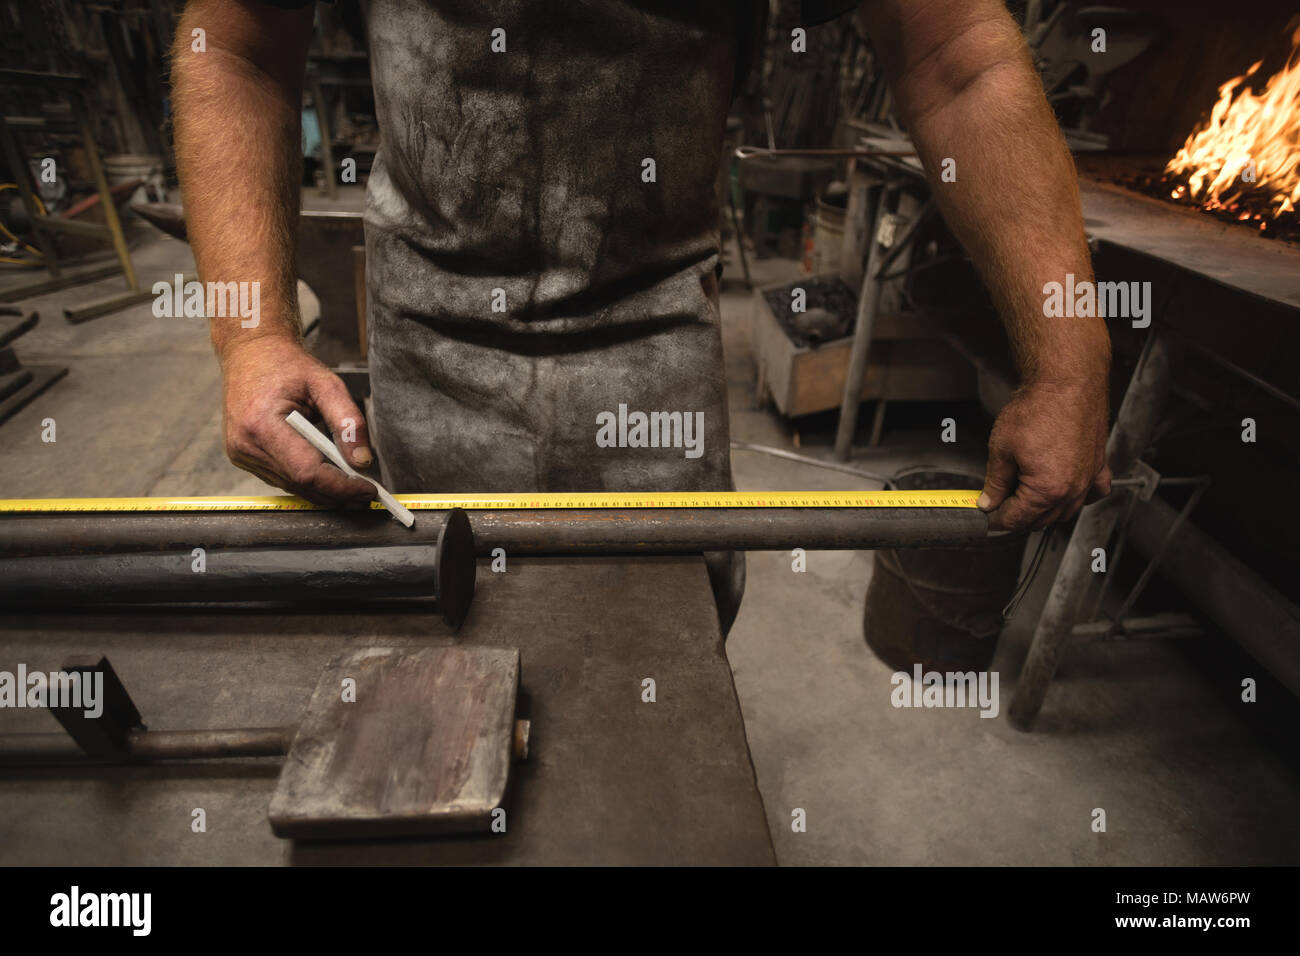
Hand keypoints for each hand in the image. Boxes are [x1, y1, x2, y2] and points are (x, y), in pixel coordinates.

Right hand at [219, 336, 376, 504]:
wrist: (250, 354)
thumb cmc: (287, 366)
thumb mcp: (326, 384)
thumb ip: (348, 421)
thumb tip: (362, 462)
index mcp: (262, 424)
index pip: (307, 471)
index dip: (341, 486)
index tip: (369, 490)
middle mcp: (245, 444)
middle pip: (300, 485)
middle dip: (337, 493)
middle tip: (367, 493)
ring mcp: (240, 454)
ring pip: (291, 486)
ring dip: (323, 490)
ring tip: (353, 486)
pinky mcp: (242, 457)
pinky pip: (280, 479)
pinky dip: (306, 481)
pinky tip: (327, 476)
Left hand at [979, 379, 1110, 531]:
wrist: (1067, 381)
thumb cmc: (1040, 407)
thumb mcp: (1002, 448)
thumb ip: (995, 482)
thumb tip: (989, 500)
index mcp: (1047, 490)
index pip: (1016, 519)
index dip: (996, 520)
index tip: (986, 516)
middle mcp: (1072, 489)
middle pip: (1041, 520)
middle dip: (1017, 517)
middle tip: (999, 505)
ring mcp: (1088, 478)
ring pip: (1065, 511)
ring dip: (1044, 511)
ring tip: (1023, 498)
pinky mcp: (1098, 465)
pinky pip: (1093, 493)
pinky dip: (1078, 498)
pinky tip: (1064, 493)